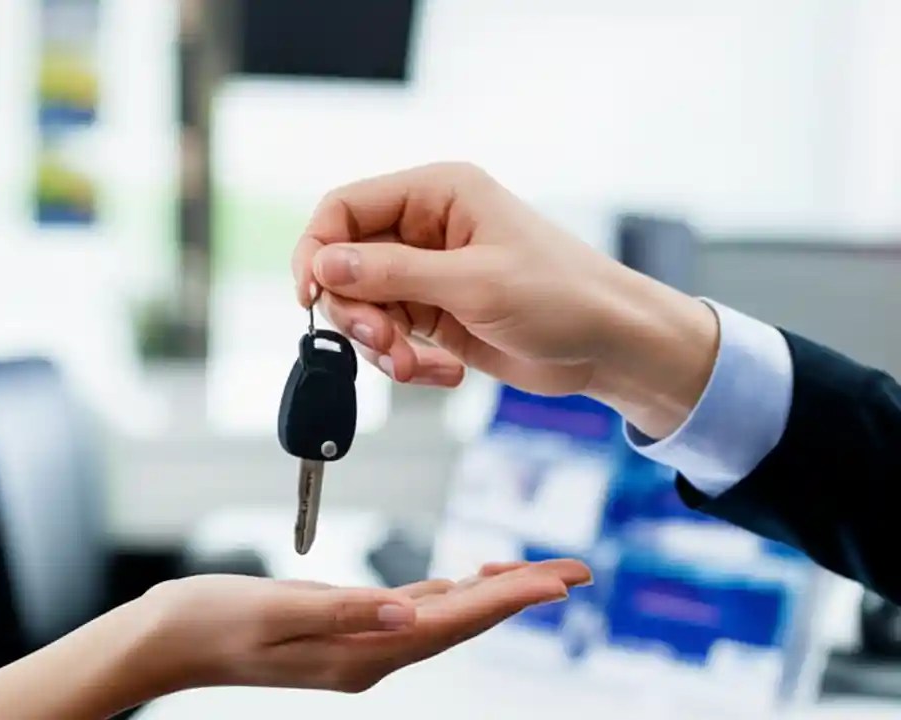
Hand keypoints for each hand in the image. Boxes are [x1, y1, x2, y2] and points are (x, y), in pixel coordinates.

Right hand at [138, 558, 590, 694]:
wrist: (167, 641)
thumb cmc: (210, 621)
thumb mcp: (273, 610)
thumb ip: (344, 611)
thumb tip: (410, 612)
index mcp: (359, 651)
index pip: (452, 620)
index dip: (510, 596)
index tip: (558, 580)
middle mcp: (368, 655)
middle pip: (462, 621)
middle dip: (519, 594)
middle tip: (572, 571)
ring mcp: (357, 647)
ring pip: (443, 617)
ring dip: (491, 594)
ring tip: (534, 572)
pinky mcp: (343, 632)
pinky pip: (412, 614)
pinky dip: (448, 595)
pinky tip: (461, 582)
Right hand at [290, 162, 718, 437]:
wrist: (609, 346)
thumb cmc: (564, 296)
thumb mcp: (474, 282)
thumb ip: (393, 272)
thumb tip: (325, 264)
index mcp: (436, 194)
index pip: (344, 207)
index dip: (317, 249)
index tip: (311, 294)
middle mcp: (424, 229)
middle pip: (344, 262)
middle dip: (355, 310)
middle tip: (383, 341)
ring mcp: (427, 274)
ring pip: (361, 306)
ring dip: (378, 344)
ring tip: (413, 365)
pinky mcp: (433, 314)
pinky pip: (388, 337)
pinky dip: (402, 361)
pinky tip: (440, 372)